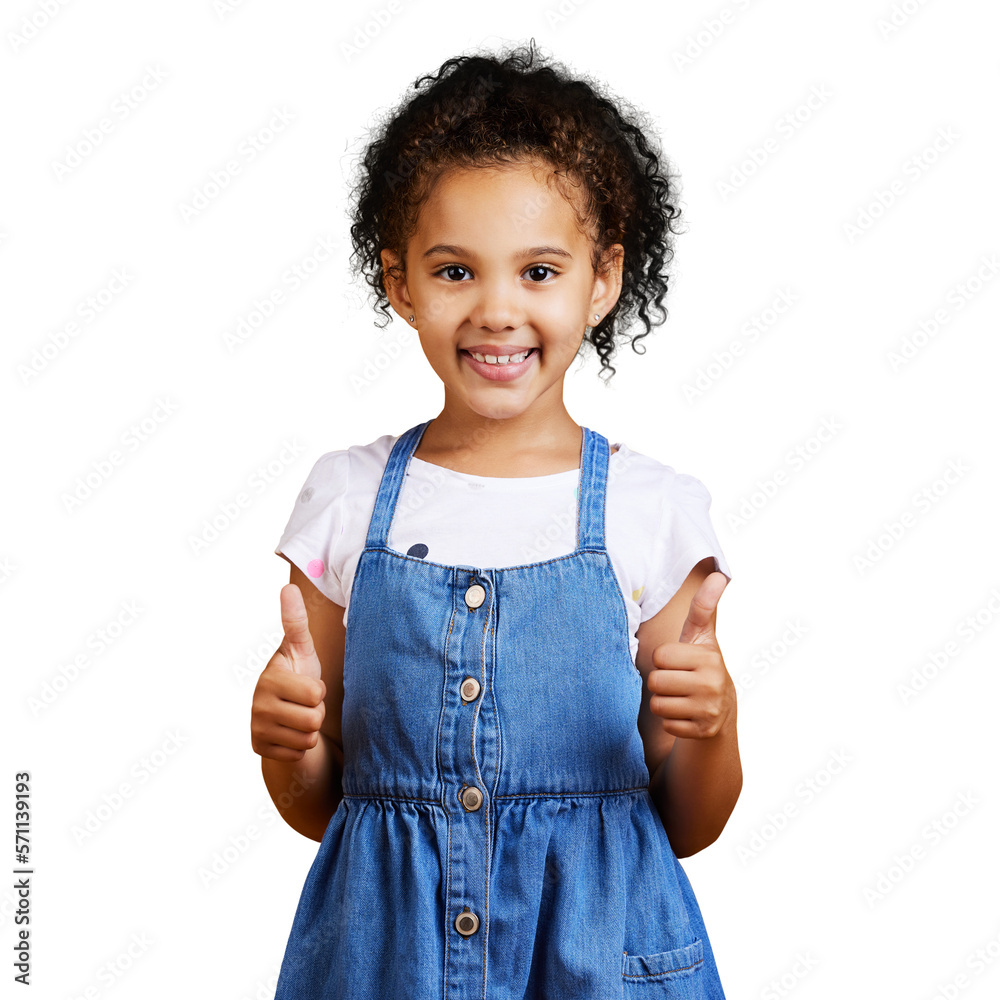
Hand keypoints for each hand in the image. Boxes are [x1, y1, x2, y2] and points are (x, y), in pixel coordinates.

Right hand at [250, 583, 326, 760]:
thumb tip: (288, 587)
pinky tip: (290, 733)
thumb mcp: (300, 649)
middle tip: (304, 703)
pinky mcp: (259, 748)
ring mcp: (256, 727)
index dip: (318, 690)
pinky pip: (298, 754)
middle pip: (313, 719)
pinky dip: (299, 746)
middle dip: (316, 712)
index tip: (304, 682)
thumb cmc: (297, 675)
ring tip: (298, 715)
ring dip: (309, 730)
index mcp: (270, 677)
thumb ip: (296, 621)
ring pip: (307, 739)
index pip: (316, 694)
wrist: (285, 711)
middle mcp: (257, 704)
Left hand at [646, 571, 733, 739]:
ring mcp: (709, 710)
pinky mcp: (702, 732)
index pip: (659, 656)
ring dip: (663, 702)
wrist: (720, 709)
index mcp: (709, 657)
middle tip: (677, 680)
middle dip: (660, 681)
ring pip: (658, 705)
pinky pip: (666, 725)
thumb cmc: (700, 664)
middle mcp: (712, 684)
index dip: (663, 659)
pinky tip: (686, 713)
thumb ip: (704, 606)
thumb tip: (718, 574)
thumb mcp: (701, 636)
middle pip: (655, 682)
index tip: (678, 661)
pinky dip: (671, 721)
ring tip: (680, 696)